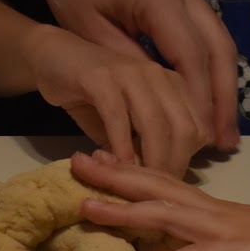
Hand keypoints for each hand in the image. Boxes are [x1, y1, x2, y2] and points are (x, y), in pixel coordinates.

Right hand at [21, 24, 209, 178]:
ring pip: (155, 124)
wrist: (52, 57)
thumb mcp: (128, 122)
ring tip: (138, 186)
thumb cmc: (92, 95)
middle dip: (172, 166)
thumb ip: (145, 145)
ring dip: (150, 161)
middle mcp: (158, 76)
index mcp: (172, 84)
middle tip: (154, 194)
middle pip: (182, 129)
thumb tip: (159, 181)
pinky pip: (118, 117)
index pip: (197, 128)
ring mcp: (130, 73)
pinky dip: (120, 146)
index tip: (169, 184)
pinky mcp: (100, 78)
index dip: (187, 161)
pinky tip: (115, 167)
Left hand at [33, 0, 239, 153]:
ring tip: (223, 132)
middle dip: (224, 98)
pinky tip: (209, 104)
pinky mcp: (186, 0)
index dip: (199, 97)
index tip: (202, 136)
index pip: (190, 54)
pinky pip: (209, 39)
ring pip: (221, 44)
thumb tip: (160, 105)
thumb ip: (127, 64)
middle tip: (225, 142)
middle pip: (219, 48)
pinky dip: (213, 73)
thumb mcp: (90, 31)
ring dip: (224, 89)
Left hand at [70, 150, 249, 250]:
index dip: (129, 171)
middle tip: (73, 163)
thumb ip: (228, 244)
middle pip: (157, 189)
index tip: (96, 158)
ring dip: (124, 212)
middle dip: (112, 177)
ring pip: (168, 215)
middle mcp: (218, 214)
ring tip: (85, 209)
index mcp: (220, 211)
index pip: (167, 184)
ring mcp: (230, 232)